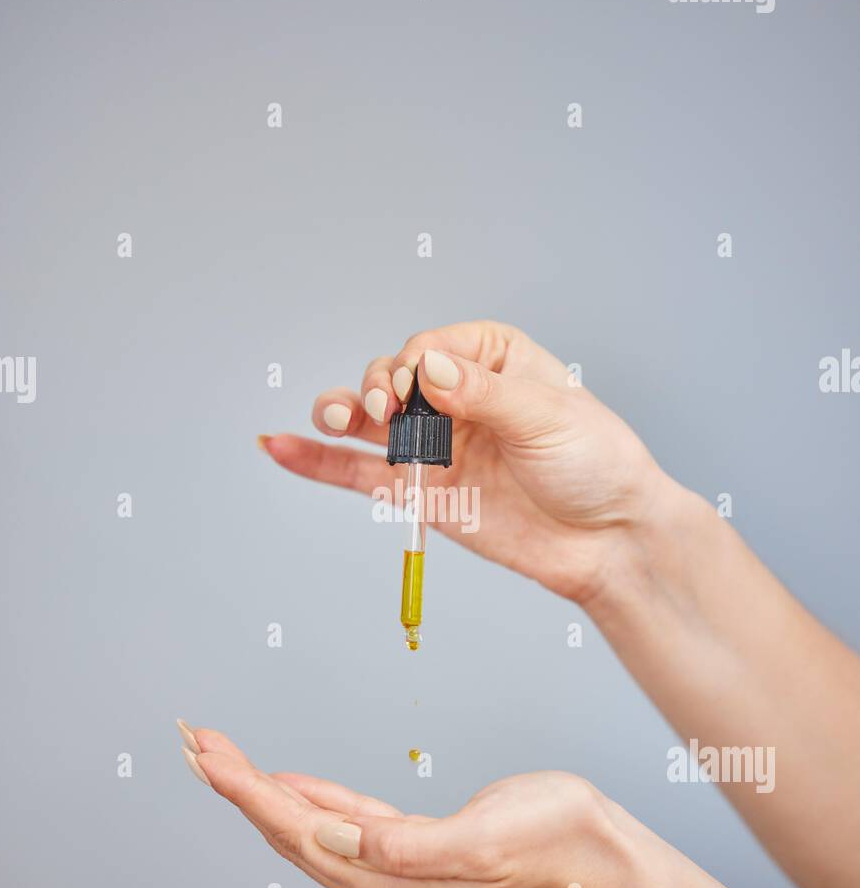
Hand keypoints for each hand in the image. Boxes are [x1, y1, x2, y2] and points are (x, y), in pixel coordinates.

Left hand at [177, 722, 635, 887]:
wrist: (610, 870)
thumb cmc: (559, 844)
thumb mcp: (483, 836)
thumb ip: (403, 846)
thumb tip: (330, 840)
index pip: (296, 832)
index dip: (245, 787)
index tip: (203, 749)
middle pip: (291, 833)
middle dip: (239, 785)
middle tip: (192, 740)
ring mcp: (399, 881)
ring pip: (312, 832)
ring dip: (266, 792)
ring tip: (224, 758)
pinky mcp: (419, 862)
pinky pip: (348, 831)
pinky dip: (313, 804)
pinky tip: (292, 787)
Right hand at [259, 321, 667, 604]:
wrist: (610, 540)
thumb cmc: (596, 465)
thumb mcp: (547, 416)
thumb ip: (481, 392)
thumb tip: (422, 366)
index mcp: (492, 358)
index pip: (428, 346)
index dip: (411, 364)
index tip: (415, 386)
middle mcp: (456, 397)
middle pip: (390, 378)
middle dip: (378, 389)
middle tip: (389, 411)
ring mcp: (435, 445)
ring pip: (366, 421)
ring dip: (339, 414)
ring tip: (337, 419)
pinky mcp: (421, 493)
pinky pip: (357, 474)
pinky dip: (316, 462)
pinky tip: (277, 446)